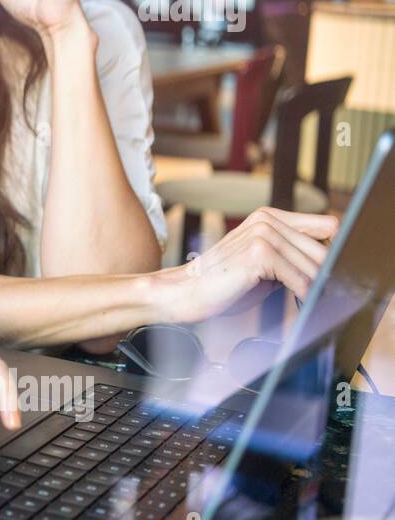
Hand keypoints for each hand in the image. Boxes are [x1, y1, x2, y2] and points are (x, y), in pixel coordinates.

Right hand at [157, 207, 338, 323]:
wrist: (185, 293)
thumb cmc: (222, 283)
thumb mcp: (264, 265)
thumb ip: (292, 256)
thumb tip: (331, 265)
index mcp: (268, 217)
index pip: (327, 226)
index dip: (334, 250)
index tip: (335, 273)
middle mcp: (266, 220)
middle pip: (325, 249)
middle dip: (327, 275)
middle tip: (326, 294)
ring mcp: (262, 234)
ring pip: (315, 265)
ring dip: (316, 287)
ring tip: (312, 300)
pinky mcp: (259, 253)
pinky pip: (300, 279)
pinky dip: (304, 295)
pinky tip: (298, 302)